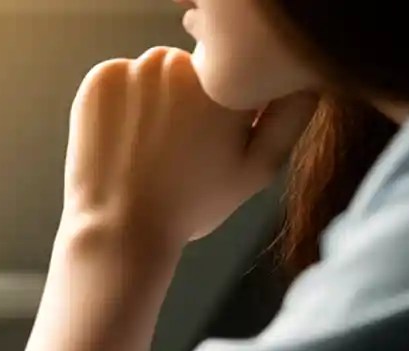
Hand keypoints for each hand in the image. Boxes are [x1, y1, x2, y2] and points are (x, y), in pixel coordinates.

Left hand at [61, 47, 316, 254]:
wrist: (121, 229)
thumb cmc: (192, 205)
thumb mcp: (258, 168)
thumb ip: (292, 115)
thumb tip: (308, 75)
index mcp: (225, 82)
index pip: (234, 72)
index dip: (226, 105)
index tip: (211, 139)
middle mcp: (180, 64)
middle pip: (192, 68)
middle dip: (188, 98)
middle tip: (178, 149)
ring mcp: (135, 69)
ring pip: (154, 73)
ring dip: (154, 99)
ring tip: (149, 148)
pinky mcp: (100, 80)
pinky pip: (118, 79)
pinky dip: (120, 103)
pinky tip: (123, 141)